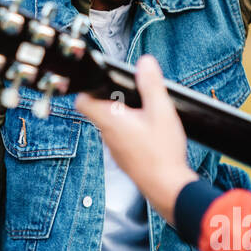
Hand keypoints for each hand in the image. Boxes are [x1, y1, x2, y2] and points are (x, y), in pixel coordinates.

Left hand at [74, 55, 197, 221]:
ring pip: (111, 125)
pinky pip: (121, 138)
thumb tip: (145, 63)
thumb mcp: (161, 111)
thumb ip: (151, 85)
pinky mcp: (124, 158)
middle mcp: (107, 135)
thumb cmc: (162, 153)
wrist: (167, 187)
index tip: (102, 80)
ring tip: (143, 112)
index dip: (89, 87)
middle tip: (132, 94)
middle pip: (98, 110)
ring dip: (122, 115)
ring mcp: (114, 149)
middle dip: (112, 98)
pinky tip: (149, 132)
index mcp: (110, 120)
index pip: (82, 101)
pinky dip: (130, 130)